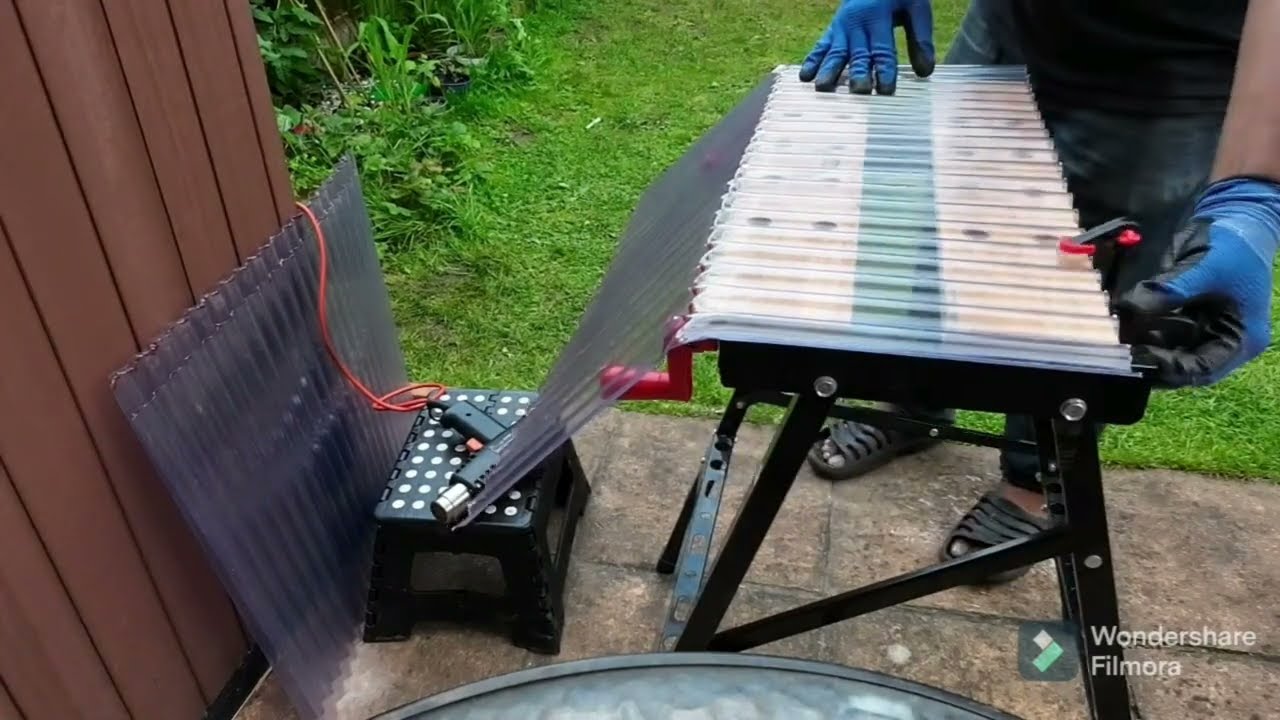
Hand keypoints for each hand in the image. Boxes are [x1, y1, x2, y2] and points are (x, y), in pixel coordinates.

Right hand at [799, 0, 934, 94]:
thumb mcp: (915, 9)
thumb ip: (920, 39)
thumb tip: (925, 72)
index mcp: (878, 17)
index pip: (882, 49)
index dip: (884, 70)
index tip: (886, 91)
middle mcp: (856, 24)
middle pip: (857, 54)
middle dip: (857, 74)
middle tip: (858, 93)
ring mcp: (840, 29)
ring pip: (834, 53)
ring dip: (829, 71)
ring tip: (823, 88)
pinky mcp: (830, 33)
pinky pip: (819, 48)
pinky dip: (812, 62)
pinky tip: (804, 77)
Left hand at [1114, 177, 1279, 386]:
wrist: (1239, 219)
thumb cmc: (1235, 247)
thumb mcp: (1206, 269)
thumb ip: (1171, 291)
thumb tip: (1130, 307)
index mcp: (1241, 339)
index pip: (1202, 370)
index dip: (1169, 368)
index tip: (1137, 357)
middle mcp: (1223, 341)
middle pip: (1183, 365)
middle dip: (1151, 360)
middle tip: (1118, 352)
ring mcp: (1206, 330)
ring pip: (1169, 350)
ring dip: (1143, 346)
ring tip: (1115, 339)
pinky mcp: (1189, 317)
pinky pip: (1163, 331)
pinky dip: (1144, 329)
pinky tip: (1122, 324)